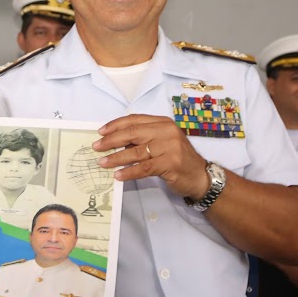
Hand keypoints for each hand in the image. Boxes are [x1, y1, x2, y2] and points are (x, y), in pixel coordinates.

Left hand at [94, 114, 208, 196]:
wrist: (200, 176)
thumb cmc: (177, 159)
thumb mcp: (162, 142)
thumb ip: (143, 138)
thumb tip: (114, 140)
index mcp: (163, 123)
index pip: (134, 120)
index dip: (115, 125)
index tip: (100, 132)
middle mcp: (167, 132)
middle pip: (132, 133)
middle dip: (111, 140)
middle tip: (97, 147)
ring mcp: (170, 148)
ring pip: (136, 151)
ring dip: (116, 157)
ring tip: (102, 162)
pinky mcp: (170, 164)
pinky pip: (143, 168)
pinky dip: (128, 171)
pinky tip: (118, 175)